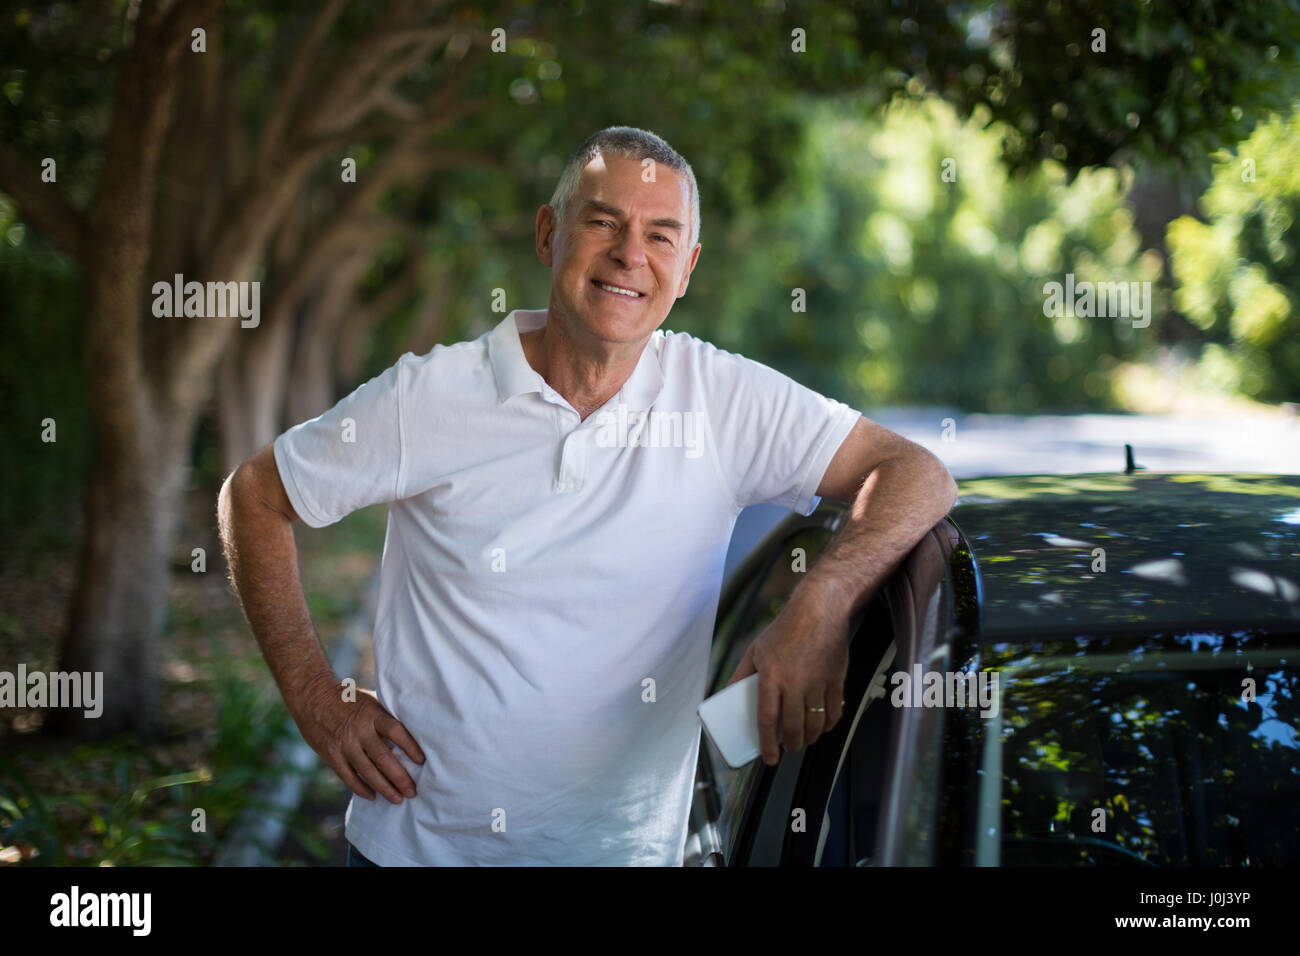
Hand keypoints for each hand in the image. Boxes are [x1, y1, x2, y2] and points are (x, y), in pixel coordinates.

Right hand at [294, 677, 425, 803]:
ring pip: (367, 772)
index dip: (411, 747)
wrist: (312, 696)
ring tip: (397, 799)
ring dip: (384, 788)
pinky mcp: (331, 755)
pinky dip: (361, 789)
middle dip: (400, 778)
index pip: (397, 732)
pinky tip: (373, 796)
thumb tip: (411, 732)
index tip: (422, 761)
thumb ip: (385, 717)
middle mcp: (359, 730)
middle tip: (412, 792)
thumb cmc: (348, 699)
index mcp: (373, 714)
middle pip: (384, 758)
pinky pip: (348, 777)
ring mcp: (344, 744)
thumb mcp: (370, 701)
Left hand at [725, 591, 849, 765]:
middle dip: (790, 745)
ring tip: (803, 740)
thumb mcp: (755, 650)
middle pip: (793, 727)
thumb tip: (726, 696)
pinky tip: (821, 726)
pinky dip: (828, 725)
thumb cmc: (785, 629)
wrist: (819, 609)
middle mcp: (795, 681)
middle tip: (787, 749)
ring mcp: (818, 681)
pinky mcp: (836, 680)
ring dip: (809, 738)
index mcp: (771, 675)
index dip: (767, 743)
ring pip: (815, 724)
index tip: (768, 757)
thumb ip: (740, 675)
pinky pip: (834, 712)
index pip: (767, 718)